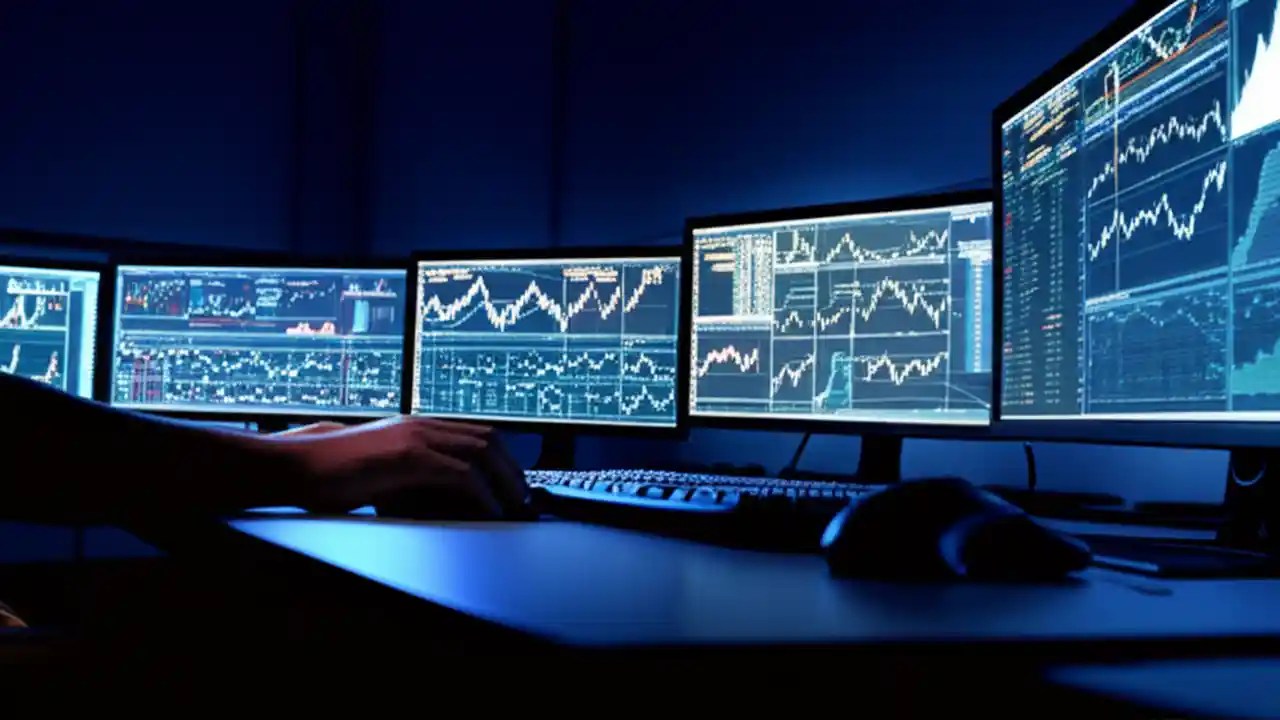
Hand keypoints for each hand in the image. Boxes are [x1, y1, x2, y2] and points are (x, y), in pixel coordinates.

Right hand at [271, 416, 527, 517]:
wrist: (298, 466)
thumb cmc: (336, 476)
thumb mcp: (386, 475)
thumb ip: (420, 482)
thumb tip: (456, 507)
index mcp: (419, 427)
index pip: (478, 435)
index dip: (504, 460)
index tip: (518, 485)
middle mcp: (423, 426)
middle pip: (488, 440)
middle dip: (514, 471)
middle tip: (526, 500)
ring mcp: (416, 437)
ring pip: (481, 453)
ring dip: (505, 482)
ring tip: (517, 508)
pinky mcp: (408, 456)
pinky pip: (460, 473)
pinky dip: (482, 494)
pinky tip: (490, 512)